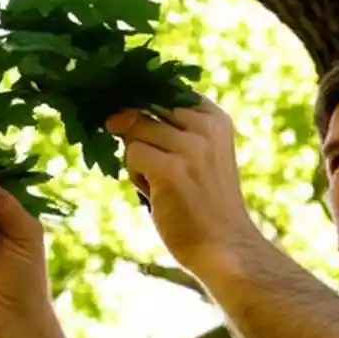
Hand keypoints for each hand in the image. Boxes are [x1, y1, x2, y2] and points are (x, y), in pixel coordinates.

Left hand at [105, 97, 262, 274]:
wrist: (225, 246)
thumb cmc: (204, 203)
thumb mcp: (195, 155)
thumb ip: (166, 130)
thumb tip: (113, 116)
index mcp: (214, 118)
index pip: (163, 90)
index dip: (144, 109)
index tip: (150, 138)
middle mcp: (206, 127)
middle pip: (145, 108)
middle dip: (138, 137)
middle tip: (159, 170)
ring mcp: (190, 147)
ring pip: (134, 131)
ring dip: (137, 159)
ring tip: (160, 185)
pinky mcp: (172, 170)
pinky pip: (132, 155)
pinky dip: (136, 177)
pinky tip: (155, 195)